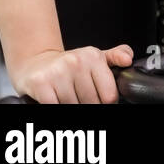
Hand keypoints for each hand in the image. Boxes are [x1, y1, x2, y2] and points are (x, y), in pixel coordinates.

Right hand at [14, 45, 132, 103]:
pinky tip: (55, 100)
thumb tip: (128, 59)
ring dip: (71, 106)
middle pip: (91, 103)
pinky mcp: (40, 83)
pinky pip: (54, 107)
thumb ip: (115, 57)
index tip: (99, 101)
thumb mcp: (94, 57)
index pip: (109, 95)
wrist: (35, 62)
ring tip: (68, 98)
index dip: (105, 103)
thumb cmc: (68, 64)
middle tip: (80, 99)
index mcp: (93, 56)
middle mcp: (77, 62)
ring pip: (73, 106)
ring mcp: (58, 72)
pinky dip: (56, 107)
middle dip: (87, 105)